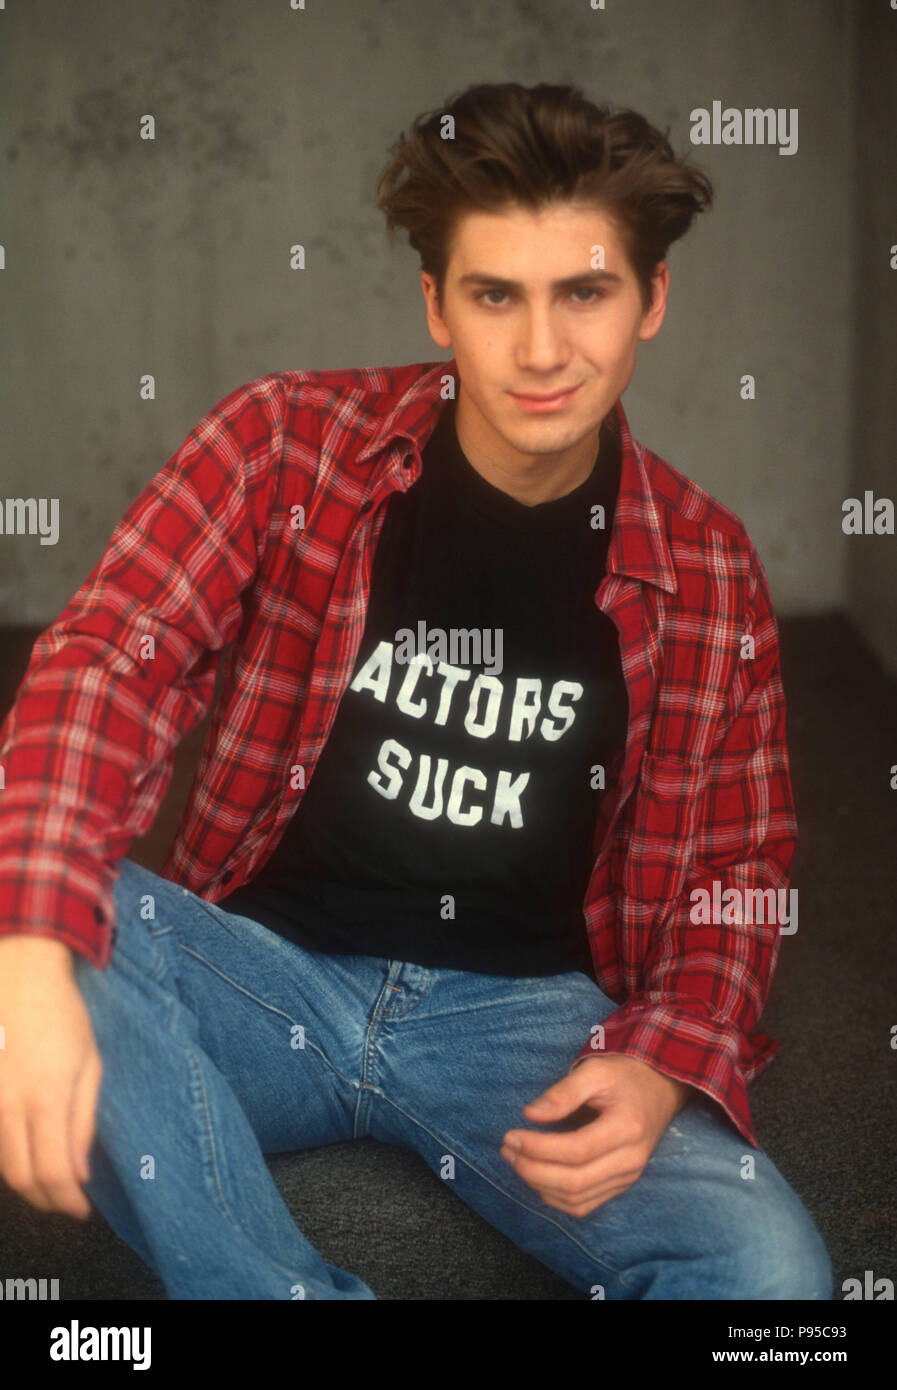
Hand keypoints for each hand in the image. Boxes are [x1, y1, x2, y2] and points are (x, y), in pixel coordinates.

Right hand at [0, 936, 101, 1218]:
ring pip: (1, 1164)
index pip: (52, 1173)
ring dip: (26, 1181)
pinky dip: (7, 1156)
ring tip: (49, 1180)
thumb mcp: (89, 1064)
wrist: (18, 974)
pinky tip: (25, 1150)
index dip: (66, 1201)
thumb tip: (79, 1173)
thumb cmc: (63, 1015)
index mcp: (46, 1098)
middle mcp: (9, 1106)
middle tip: (64, 1200)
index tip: (80, 1209)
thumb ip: (83, 1121)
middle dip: (45, 1199)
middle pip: (20, 1178)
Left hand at [500, 1054, 690, 1217]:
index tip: (511, 1135)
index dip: (539, 1147)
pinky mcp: (621, 1185)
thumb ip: (563, 1092)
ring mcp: (628, 1177)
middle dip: (533, 1170)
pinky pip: (584, 1205)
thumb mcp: (596, 1071)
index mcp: (627, 1128)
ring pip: (577, 1200)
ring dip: (539, 1185)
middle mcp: (631, 1159)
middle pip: (574, 1181)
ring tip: (515, 1160)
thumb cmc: (625, 1076)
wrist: (659, 1089)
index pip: (576, 1150)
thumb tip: (530, 1114)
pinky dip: (555, 1198)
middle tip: (507, 1149)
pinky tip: (537, 1177)